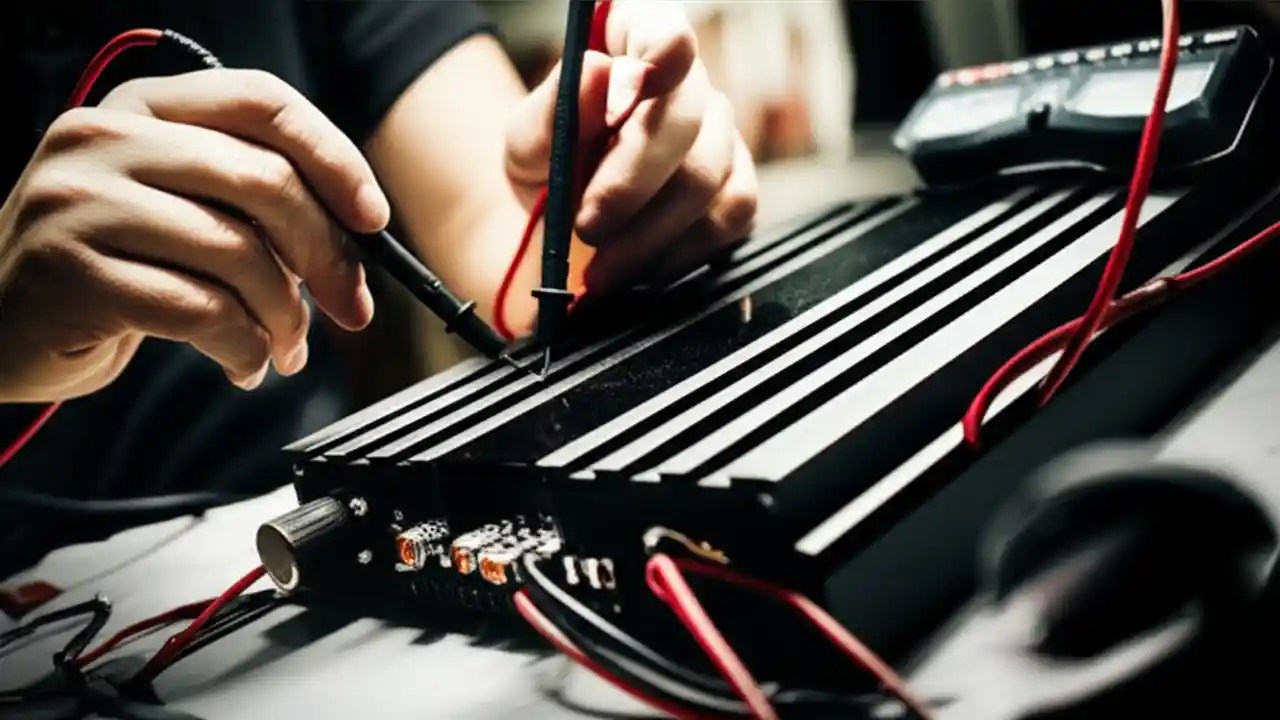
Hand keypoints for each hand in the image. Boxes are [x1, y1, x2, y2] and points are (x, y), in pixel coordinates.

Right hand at [0, 69, 389, 402]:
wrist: (1, 321)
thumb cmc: (113, 265)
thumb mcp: (179, 209)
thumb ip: (249, 203)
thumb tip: (356, 244)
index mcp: (144, 107)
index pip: (262, 101)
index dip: (335, 158)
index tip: (372, 218)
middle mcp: (105, 139)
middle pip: (265, 181)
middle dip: (329, 256)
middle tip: (351, 308)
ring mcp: (80, 203)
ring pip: (238, 254)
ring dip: (285, 315)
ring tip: (284, 346)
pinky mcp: (71, 273)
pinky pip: (200, 311)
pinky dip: (243, 347)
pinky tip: (244, 364)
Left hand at [504, 0, 758, 295]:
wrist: (560, 226)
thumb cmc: (548, 168)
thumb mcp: (526, 142)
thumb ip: (553, 111)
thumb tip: (603, 77)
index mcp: (632, 43)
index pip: (661, 30)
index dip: (659, 52)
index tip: (638, 86)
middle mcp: (688, 81)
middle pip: (685, 117)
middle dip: (633, 182)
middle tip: (588, 226)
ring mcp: (719, 134)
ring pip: (710, 176)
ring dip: (651, 233)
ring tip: (603, 267)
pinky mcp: (736, 187)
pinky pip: (730, 216)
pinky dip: (681, 253)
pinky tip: (643, 269)